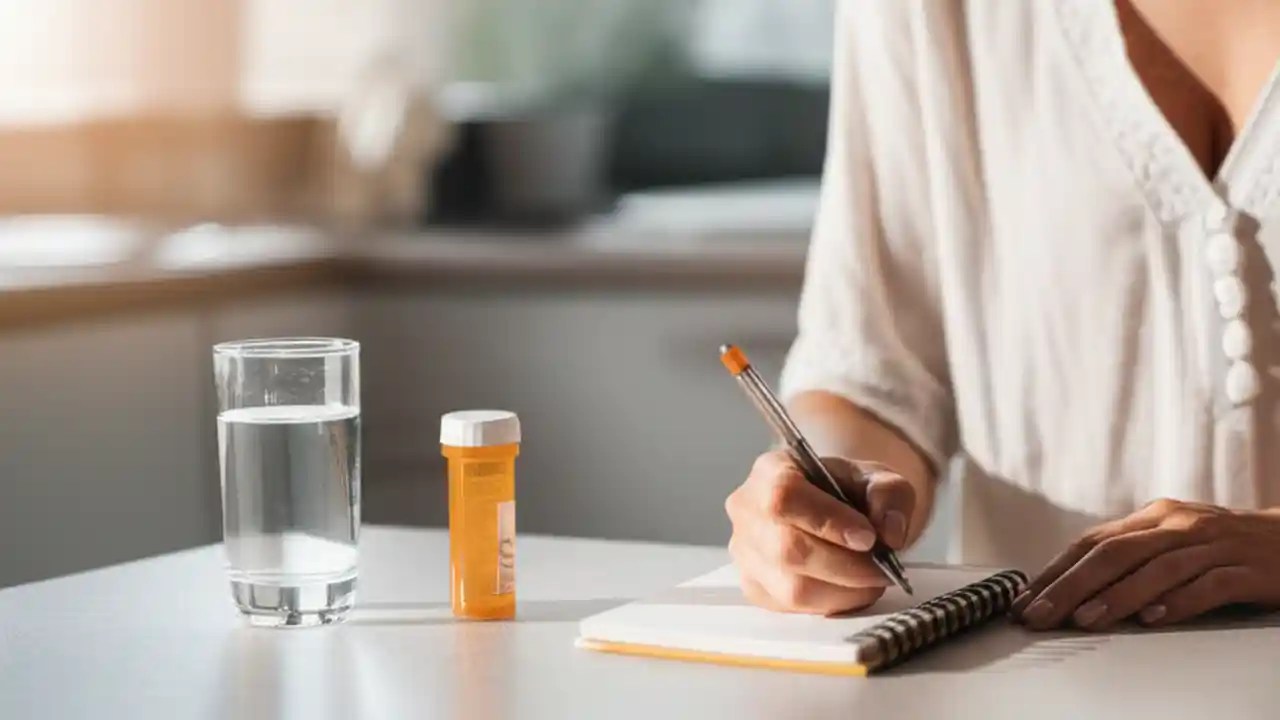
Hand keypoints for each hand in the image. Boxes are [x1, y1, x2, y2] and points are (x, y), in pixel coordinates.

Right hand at [725, 450, 915, 614]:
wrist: (831, 509)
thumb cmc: (847, 490)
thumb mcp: (876, 476)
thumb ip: (889, 494)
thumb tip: (890, 532)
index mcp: (769, 471)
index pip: (784, 498)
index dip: (827, 522)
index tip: (868, 538)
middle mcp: (747, 512)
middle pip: (788, 550)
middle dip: (846, 566)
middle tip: (883, 568)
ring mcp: (745, 554)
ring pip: (791, 588)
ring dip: (843, 591)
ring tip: (870, 580)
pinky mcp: (754, 587)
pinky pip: (793, 608)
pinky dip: (831, 604)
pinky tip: (849, 589)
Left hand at [1012, 498, 1279, 630]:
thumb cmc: (1222, 546)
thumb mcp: (1172, 540)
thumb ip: (1130, 555)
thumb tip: (1070, 583)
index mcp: (1155, 517)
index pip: (1093, 542)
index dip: (1055, 570)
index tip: (1024, 598)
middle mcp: (1179, 526)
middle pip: (1114, 553)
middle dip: (1069, 586)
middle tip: (1039, 614)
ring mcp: (1214, 546)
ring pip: (1156, 569)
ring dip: (1115, 596)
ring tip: (1084, 619)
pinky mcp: (1247, 570)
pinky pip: (1208, 585)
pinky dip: (1178, 602)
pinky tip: (1153, 619)